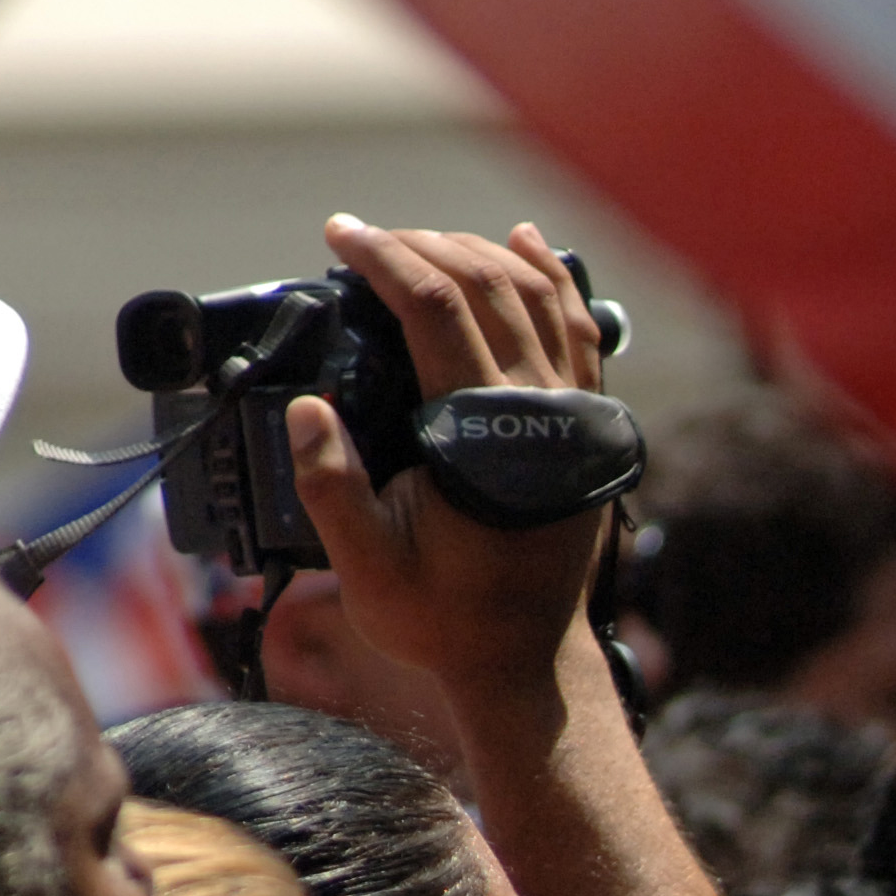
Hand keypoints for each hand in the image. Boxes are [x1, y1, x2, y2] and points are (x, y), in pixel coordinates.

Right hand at [283, 218, 612, 697]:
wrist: (529, 660)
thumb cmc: (444, 620)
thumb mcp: (367, 572)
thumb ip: (331, 490)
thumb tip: (306, 410)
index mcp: (485, 435)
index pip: (435, 310)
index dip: (383, 258)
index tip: (338, 235)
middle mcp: (542, 413)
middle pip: (487, 285)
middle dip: (420, 246)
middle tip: (365, 240)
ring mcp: (575, 415)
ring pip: (537, 295)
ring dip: (477, 253)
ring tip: (418, 241)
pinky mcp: (589, 425)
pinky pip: (578, 328)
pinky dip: (550, 278)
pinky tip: (522, 244)